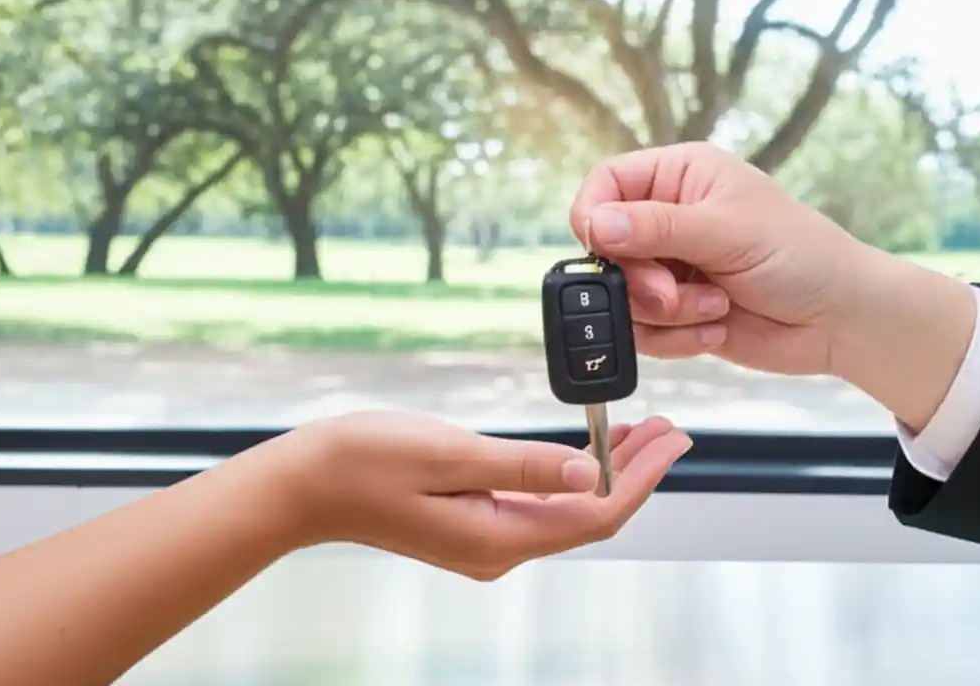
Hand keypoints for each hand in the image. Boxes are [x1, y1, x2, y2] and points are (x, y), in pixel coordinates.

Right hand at [252, 411, 689, 579]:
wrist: (305, 487)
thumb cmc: (364, 462)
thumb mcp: (450, 454)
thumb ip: (525, 465)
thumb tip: (593, 472)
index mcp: (498, 537)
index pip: (595, 513)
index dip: (642, 477)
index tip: (674, 440)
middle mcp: (498, 549)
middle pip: (588, 515)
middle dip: (635, 473)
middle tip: (671, 430)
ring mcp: (485, 541)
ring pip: (567, 510)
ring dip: (606, 471)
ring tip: (641, 433)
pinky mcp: (472, 524)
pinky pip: (539, 505)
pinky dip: (569, 476)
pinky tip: (583, 451)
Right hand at [569, 142, 974, 430]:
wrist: (840, 319)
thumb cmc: (801, 256)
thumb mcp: (726, 231)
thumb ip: (656, 227)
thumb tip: (594, 225)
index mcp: (679, 176)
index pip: (605, 184)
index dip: (594, 217)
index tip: (605, 250)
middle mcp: (668, 219)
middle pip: (605, 250)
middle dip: (640, 281)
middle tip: (674, 294)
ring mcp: (670, 268)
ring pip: (621, 298)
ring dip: (666, 313)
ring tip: (716, 308)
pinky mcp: (677, 313)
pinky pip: (643, 332)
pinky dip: (677, 338)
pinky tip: (717, 329)